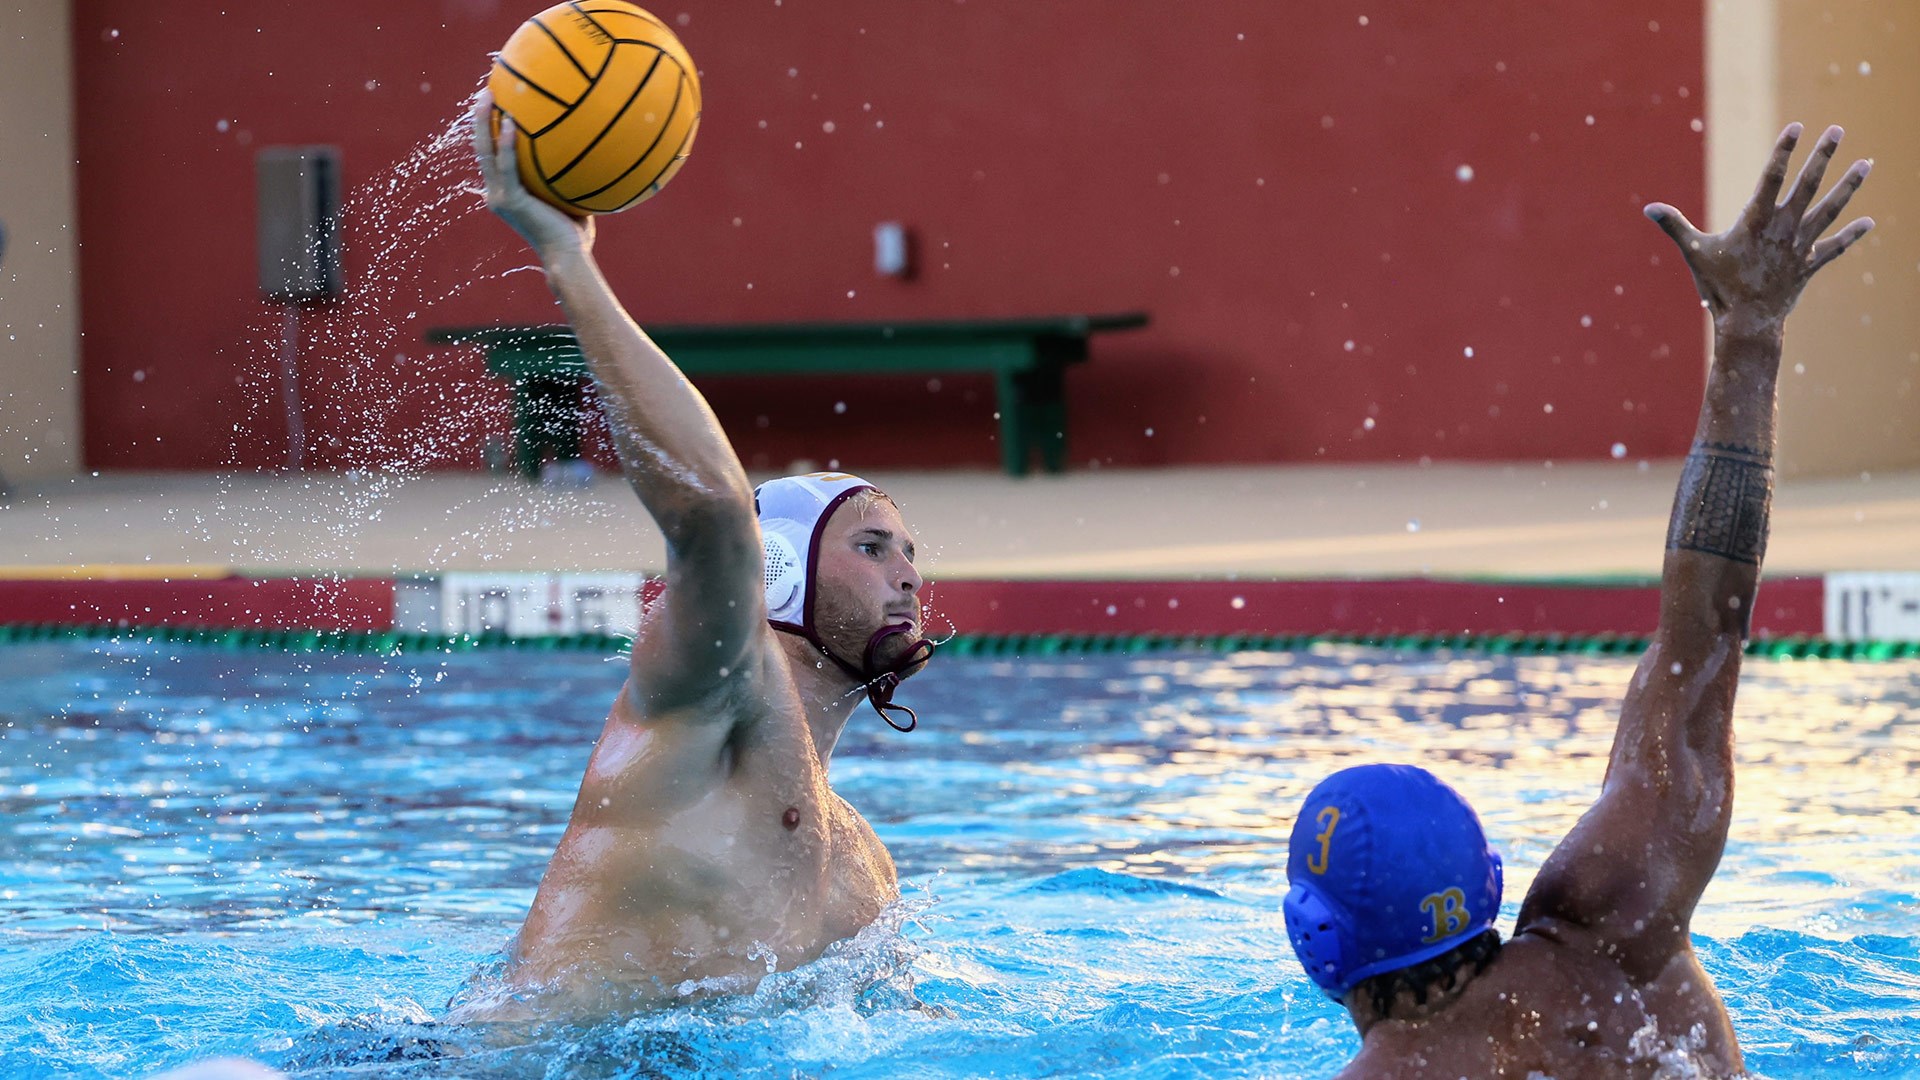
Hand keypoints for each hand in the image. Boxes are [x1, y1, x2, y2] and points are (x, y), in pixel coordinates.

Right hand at [470, 88, 594, 259]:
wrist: (568, 258)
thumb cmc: (575, 234)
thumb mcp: (569, 199)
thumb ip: (568, 177)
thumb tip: (590, 152)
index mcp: (506, 192)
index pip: (493, 157)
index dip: (490, 131)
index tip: (497, 106)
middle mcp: (496, 193)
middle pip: (482, 149)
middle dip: (480, 118)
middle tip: (486, 91)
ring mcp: (499, 197)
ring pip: (485, 152)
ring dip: (484, 122)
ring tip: (488, 95)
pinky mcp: (509, 200)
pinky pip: (506, 165)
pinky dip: (507, 144)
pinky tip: (511, 121)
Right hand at [1644, 123, 1871, 336]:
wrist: (1747, 323)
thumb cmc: (1719, 287)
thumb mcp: (1694, 253)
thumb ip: (1675, 226)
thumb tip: (1649, 208)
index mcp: (1756, 221)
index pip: (1772, 177)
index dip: (1783, 150)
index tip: (1796, 127)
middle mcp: (1784, 228)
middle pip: (1808, 185)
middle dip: (1823, 155)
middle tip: (1837, 130)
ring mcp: (1800, 246)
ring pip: (1830, 209)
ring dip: (1849, 185)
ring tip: (1867, 163)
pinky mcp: (1809, 265)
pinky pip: (1835, 247)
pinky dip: (1852, 235)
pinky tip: (1869, 222)